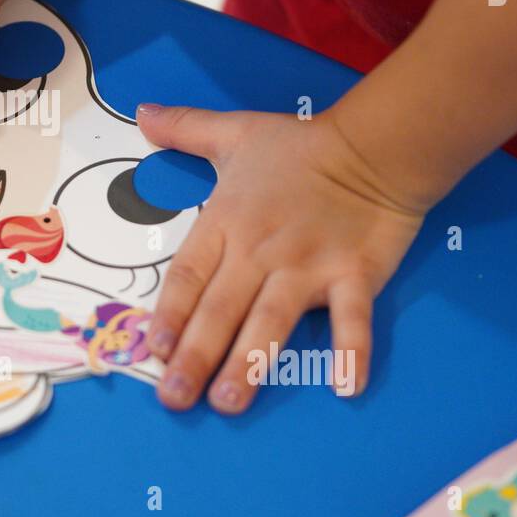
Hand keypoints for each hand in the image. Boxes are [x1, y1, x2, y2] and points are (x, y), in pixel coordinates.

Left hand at [136, 104, 427, 413]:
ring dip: (249, 363)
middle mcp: (260, 250)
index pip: (188, 275)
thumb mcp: (235, 132)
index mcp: (227, 221)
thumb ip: (185, 129)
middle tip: (174, 398)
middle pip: (220, 309)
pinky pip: (353, 319)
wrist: (373, 144)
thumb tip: (142, 113)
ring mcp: (308, 266)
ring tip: (229, 402)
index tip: (151, 349)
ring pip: (271, 321)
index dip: (168, 314)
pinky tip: (344, 388)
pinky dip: (351, 351)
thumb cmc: (300, 146)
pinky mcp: (354, 275)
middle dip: (194, 355)